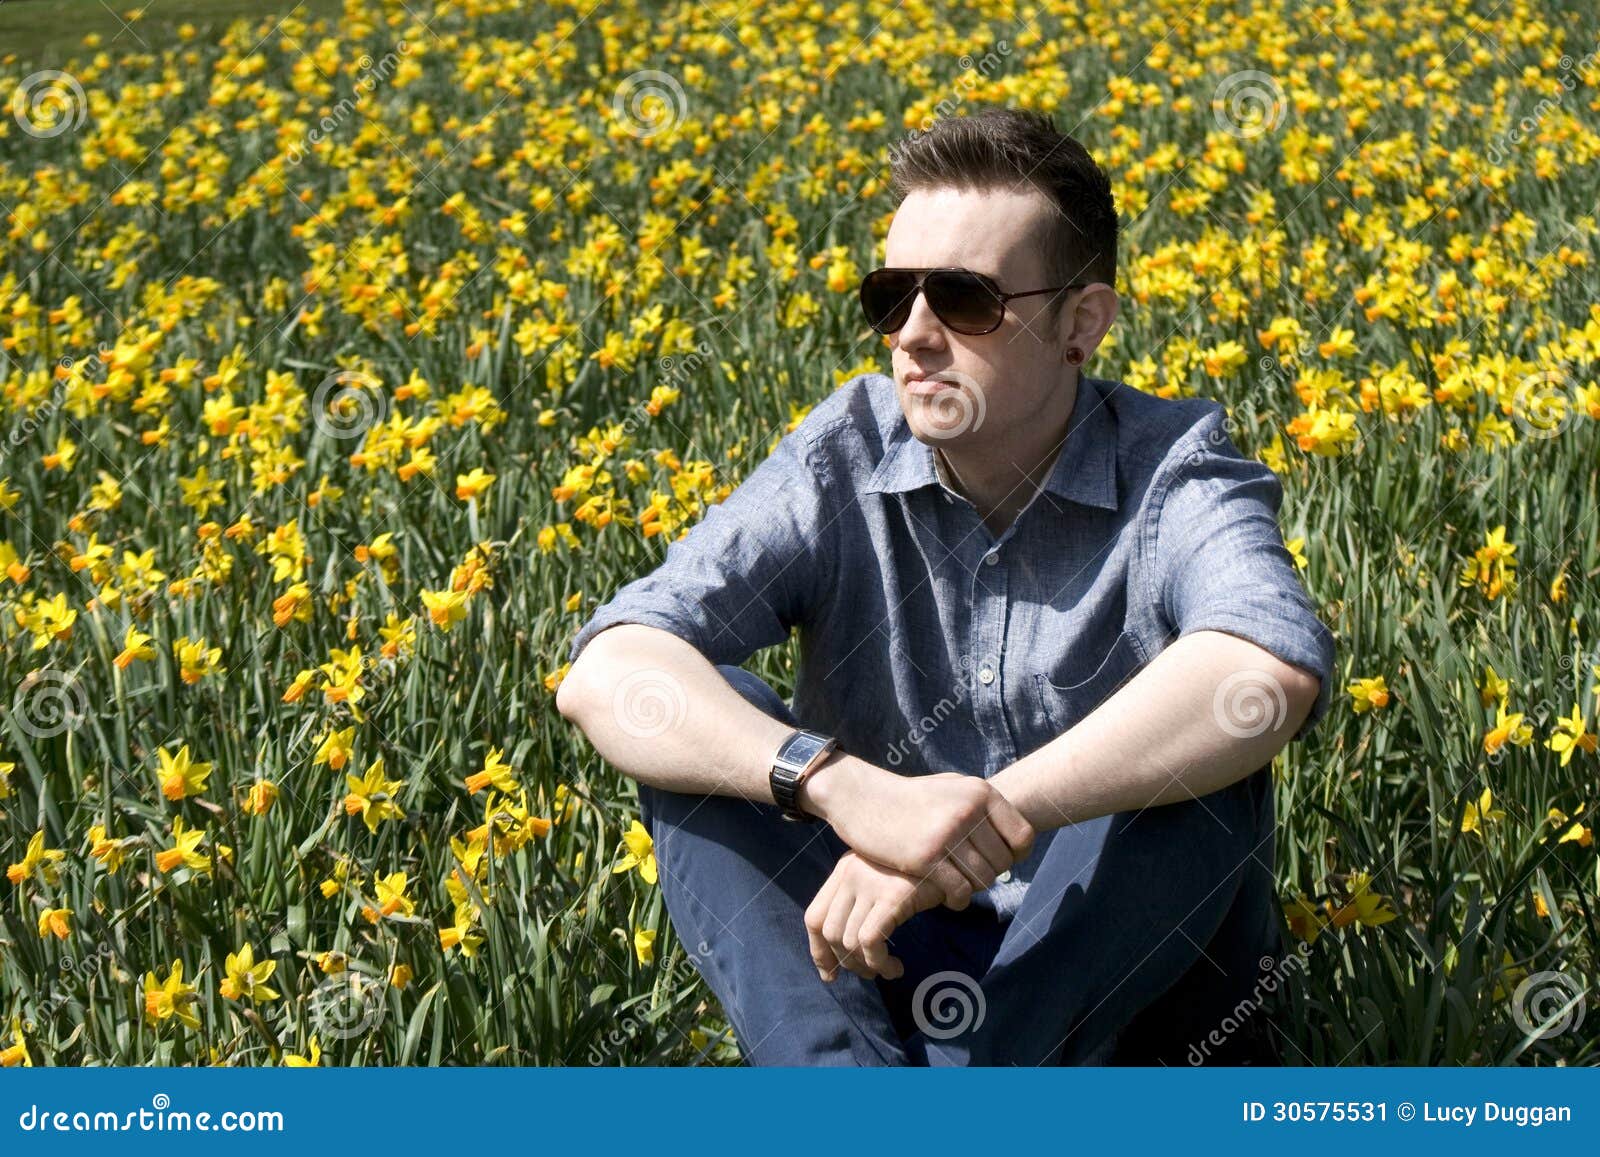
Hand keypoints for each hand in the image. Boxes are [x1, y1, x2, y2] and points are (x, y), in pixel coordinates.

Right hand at [801, 759, 1034, 908]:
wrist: (863, 797)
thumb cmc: (911, 796)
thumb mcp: (951, 786)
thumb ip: (981, 805)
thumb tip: (1017, 836)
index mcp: (980, 792)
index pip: (1023, 836)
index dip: (1017, 855)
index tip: (1000, 860)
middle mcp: (968, 811)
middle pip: (1003, 862)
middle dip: (992, 874)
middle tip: (972, 875)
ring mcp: (946, 834)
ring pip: (983, 879)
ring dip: (974, 888)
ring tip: (960, 885)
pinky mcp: (925, 858)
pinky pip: (960, 891)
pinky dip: (958, 900)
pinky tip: (947, 896)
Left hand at [805, 850, 944, 982]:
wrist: (953, 856)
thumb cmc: (919, 876)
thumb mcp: (880, 882)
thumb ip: (857, 906)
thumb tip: (839, 955)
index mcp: (843, 870)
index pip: (814, 917)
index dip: (819, 951)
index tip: (831, 974)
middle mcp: (850, 873)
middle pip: (829, 932)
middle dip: (846, 963)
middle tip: (868, 974)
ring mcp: (869, 883)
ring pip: (849, 941)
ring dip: (867, 967)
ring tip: (887, 971)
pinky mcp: (891, 896)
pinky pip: (870, 942)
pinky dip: (879, 963)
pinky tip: (896, 967)